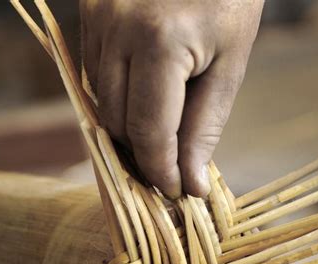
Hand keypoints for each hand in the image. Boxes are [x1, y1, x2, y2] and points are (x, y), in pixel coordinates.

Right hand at [80, 0, 262, 197]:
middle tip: (170, 172)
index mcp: (160, 41)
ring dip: (128, 129)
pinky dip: (117, 100)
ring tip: (161, 138)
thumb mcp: (229, 66)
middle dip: (143, 155)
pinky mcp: (88, 11)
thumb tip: (191, 184)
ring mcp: (96, 16)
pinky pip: (94, 76)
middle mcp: (117, 27)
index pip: (149, 132)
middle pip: (117, 123)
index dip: (161, 171)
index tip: (175, 192)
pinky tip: (143, 101)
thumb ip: (205, 128)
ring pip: (100, 103)